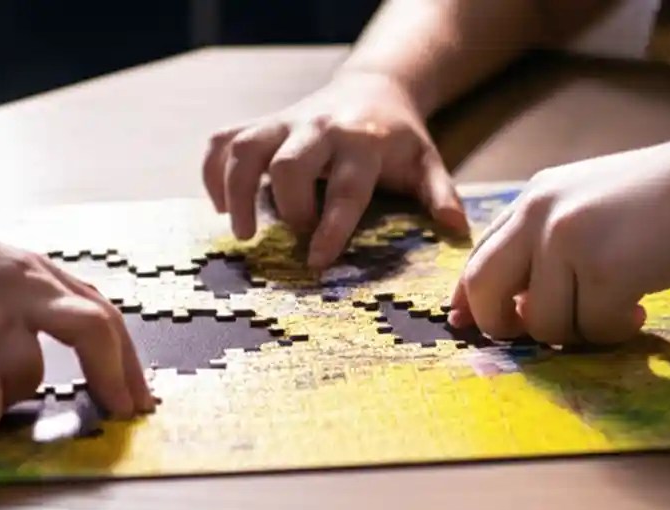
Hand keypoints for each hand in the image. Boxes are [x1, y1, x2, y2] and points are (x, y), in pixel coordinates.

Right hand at [0, 229, 154, 430]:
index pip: (101, 314)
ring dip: (16, 394)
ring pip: (29, 372)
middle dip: (113, 377)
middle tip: (119, 415)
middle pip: (90, 328)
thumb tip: (93, 346)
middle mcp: (15, 287)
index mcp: (34, 272)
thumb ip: (39, 297)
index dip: (128, 361)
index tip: (140, 401)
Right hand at [203, 72, 467, 268]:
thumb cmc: (399, 139)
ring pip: (244, 149)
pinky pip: (222, 142)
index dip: (329, 227)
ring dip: (233, 193)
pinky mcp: (260, 123)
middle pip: (287, 165)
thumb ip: (440, 195)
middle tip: (290, 240)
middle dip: (285, 209)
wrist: (374, 88)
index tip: (317, 262)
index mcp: (362, 144)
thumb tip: (457, 231)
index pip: (344, 188)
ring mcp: (283, 123)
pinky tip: (219, 207)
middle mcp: (318, 129)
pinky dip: (212, 174)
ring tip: (243, 234)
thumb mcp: (427, 162)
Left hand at [450, 145, 669, 345]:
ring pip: (545, 322)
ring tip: (620, 311)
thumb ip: (551, 246)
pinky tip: (641, 310)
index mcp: (536, 200)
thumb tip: (520, 308)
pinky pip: (594, 328)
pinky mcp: (605, 269)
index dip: (469, 296)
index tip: (465, 323)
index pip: (480, 254)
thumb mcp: (592, 207)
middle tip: (532, 337)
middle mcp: (541, 214)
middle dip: (501, 326)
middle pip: (485, 288)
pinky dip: (616, 331)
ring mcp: (570, 240)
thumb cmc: (669, 201)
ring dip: (581, 331)